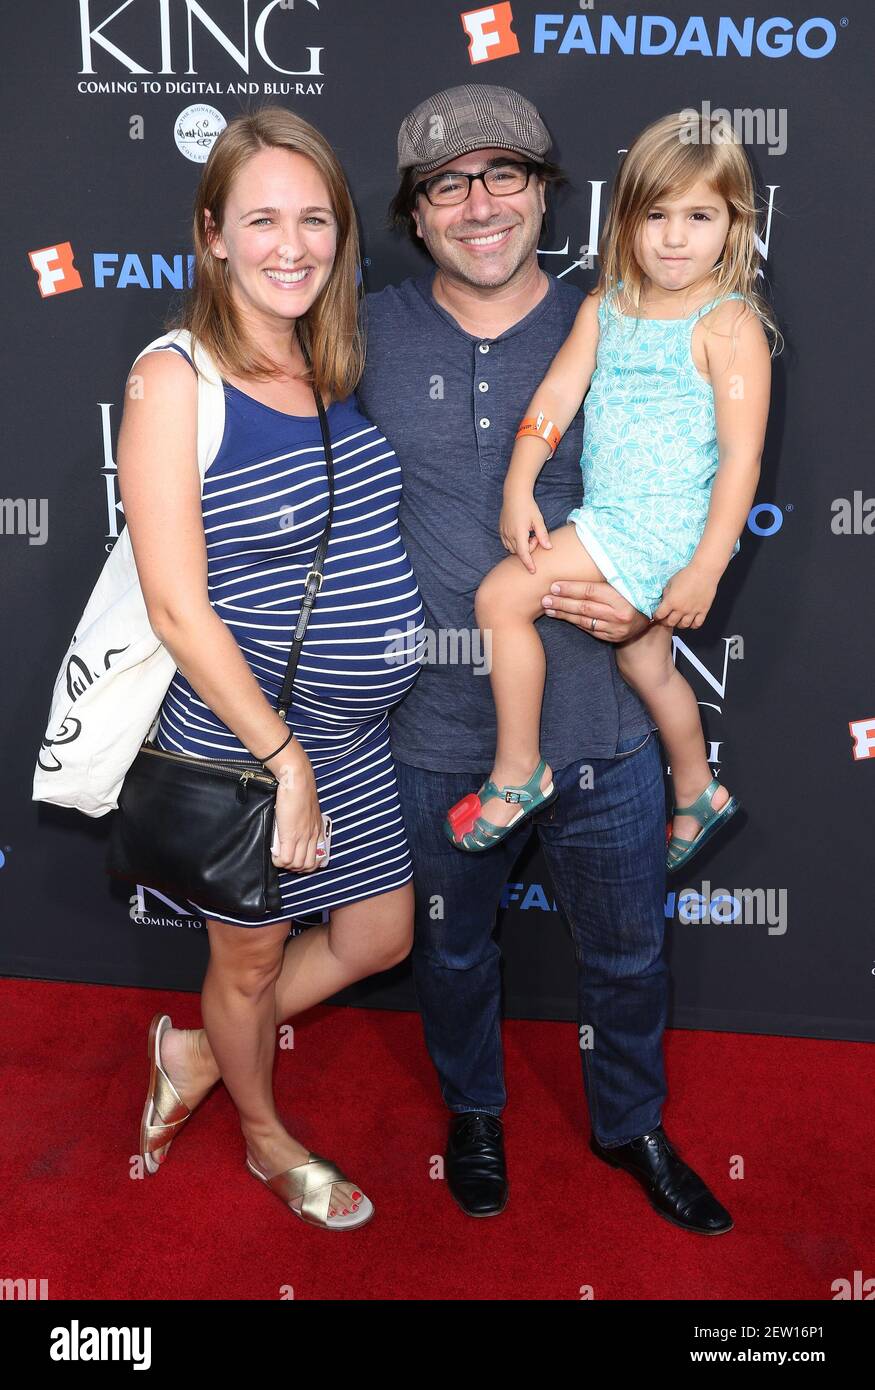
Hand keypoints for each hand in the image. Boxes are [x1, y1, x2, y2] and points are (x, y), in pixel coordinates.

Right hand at [270, 746, 323, 872]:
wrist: (297, 779)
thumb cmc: (299, 790)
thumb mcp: (307, 810)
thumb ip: (305, 823)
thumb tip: (294, 831)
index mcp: (318, 830)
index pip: (316, 859)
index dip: (305, 865)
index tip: (294, 860)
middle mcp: (313, 836)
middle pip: (307, 865)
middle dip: (295, 868)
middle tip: (284, 859)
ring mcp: (303, 837)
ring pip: (296, 865)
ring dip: (285, 864)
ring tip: (278, 855)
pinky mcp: (291, 835)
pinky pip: (285, 858)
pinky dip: (278, 860)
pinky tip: (274, 854)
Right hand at [499, 491, 551, 574]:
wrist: (514, 495)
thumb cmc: (528, 506)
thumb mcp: (538, 520)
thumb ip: (543, 535)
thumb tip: (548, 548)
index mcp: (519, 533)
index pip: (523, 554)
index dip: (528, 563)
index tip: (533, 571)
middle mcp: (509, 534)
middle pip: (519, 552)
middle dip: (528, 549)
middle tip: (535, 537)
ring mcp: (504, 532)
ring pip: (512, 548)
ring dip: (521, 547)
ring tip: (528, 534)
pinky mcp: (501, 530)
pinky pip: (507, 543)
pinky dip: (515, 544)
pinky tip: (522, 534)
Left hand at [540, 579, 650, 642]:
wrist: (654, 615)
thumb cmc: (636, 592)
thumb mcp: (625, 581)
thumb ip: (607, 575)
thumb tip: (584, 555)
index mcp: (622, 597)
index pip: (591, 592)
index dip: (571, 589)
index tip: (554, 586)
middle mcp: (619, 615)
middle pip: (584, 607)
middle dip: (562, 602)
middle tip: (544, 598)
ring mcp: (616, 629)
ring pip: (584, 620)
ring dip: (564, 614)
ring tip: (548, 608)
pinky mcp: (612, 638)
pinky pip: (590, 630)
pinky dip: (575, 623)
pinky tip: (563, 617)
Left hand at [652, 563, 719, 628]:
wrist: (704, 571)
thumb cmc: (687, 574)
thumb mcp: (671, 582)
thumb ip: (666, 593)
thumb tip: (664, 601)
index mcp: (671, 601)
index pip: (659, 615)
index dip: (656, 616)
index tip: (657, 615)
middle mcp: (681, 609)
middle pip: (670, 623)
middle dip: (666, 622)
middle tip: (666, 619)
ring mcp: (693, 611)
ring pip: (683, 625)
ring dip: (679, 624)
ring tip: (678, 620)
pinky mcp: (703, 611)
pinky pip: (697, 624)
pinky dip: (693, 625)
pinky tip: (691, 620)